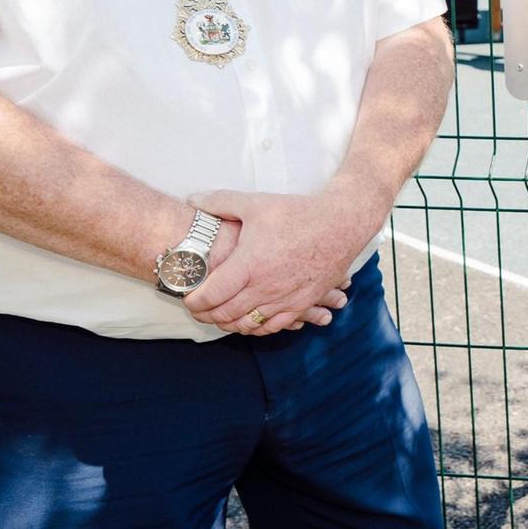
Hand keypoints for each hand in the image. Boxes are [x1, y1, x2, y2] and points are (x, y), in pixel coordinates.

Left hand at [185, 187, 372, 332]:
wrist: (341, 226)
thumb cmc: (298, 214)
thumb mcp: (256, 203)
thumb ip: (220, 202)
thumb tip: (192, 200)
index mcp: (250, 265)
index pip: (211, 294)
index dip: (193, 301)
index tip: (186, 298)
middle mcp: (265, 288)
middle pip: (225, 314)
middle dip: (205, 315)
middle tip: (196, 310)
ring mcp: (284, 300)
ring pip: (246, 324)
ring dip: (227, 324)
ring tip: (216, 316)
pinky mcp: (300, 305)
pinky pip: (271, 327)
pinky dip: (254, 328)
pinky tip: (247, 320)